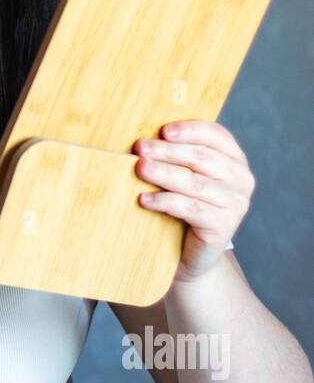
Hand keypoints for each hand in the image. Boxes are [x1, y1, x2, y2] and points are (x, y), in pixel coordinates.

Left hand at [132, 120, 255, 283]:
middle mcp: (242, 180)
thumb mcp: (186, 177)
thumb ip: (178, 156)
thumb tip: (147, 138)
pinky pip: (190, 209)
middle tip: (141, 147)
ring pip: (195, 183)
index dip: (190, 130)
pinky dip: (165, 201)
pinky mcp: (223, 226)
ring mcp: (236, 204)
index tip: (163, 130)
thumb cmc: (186, 207)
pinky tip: (144, 198)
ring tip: (141, 168)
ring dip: (164, 173)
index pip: (216, 136)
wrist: (194, 253)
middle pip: (202, 158)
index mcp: (236, 160)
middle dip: (168, 151)